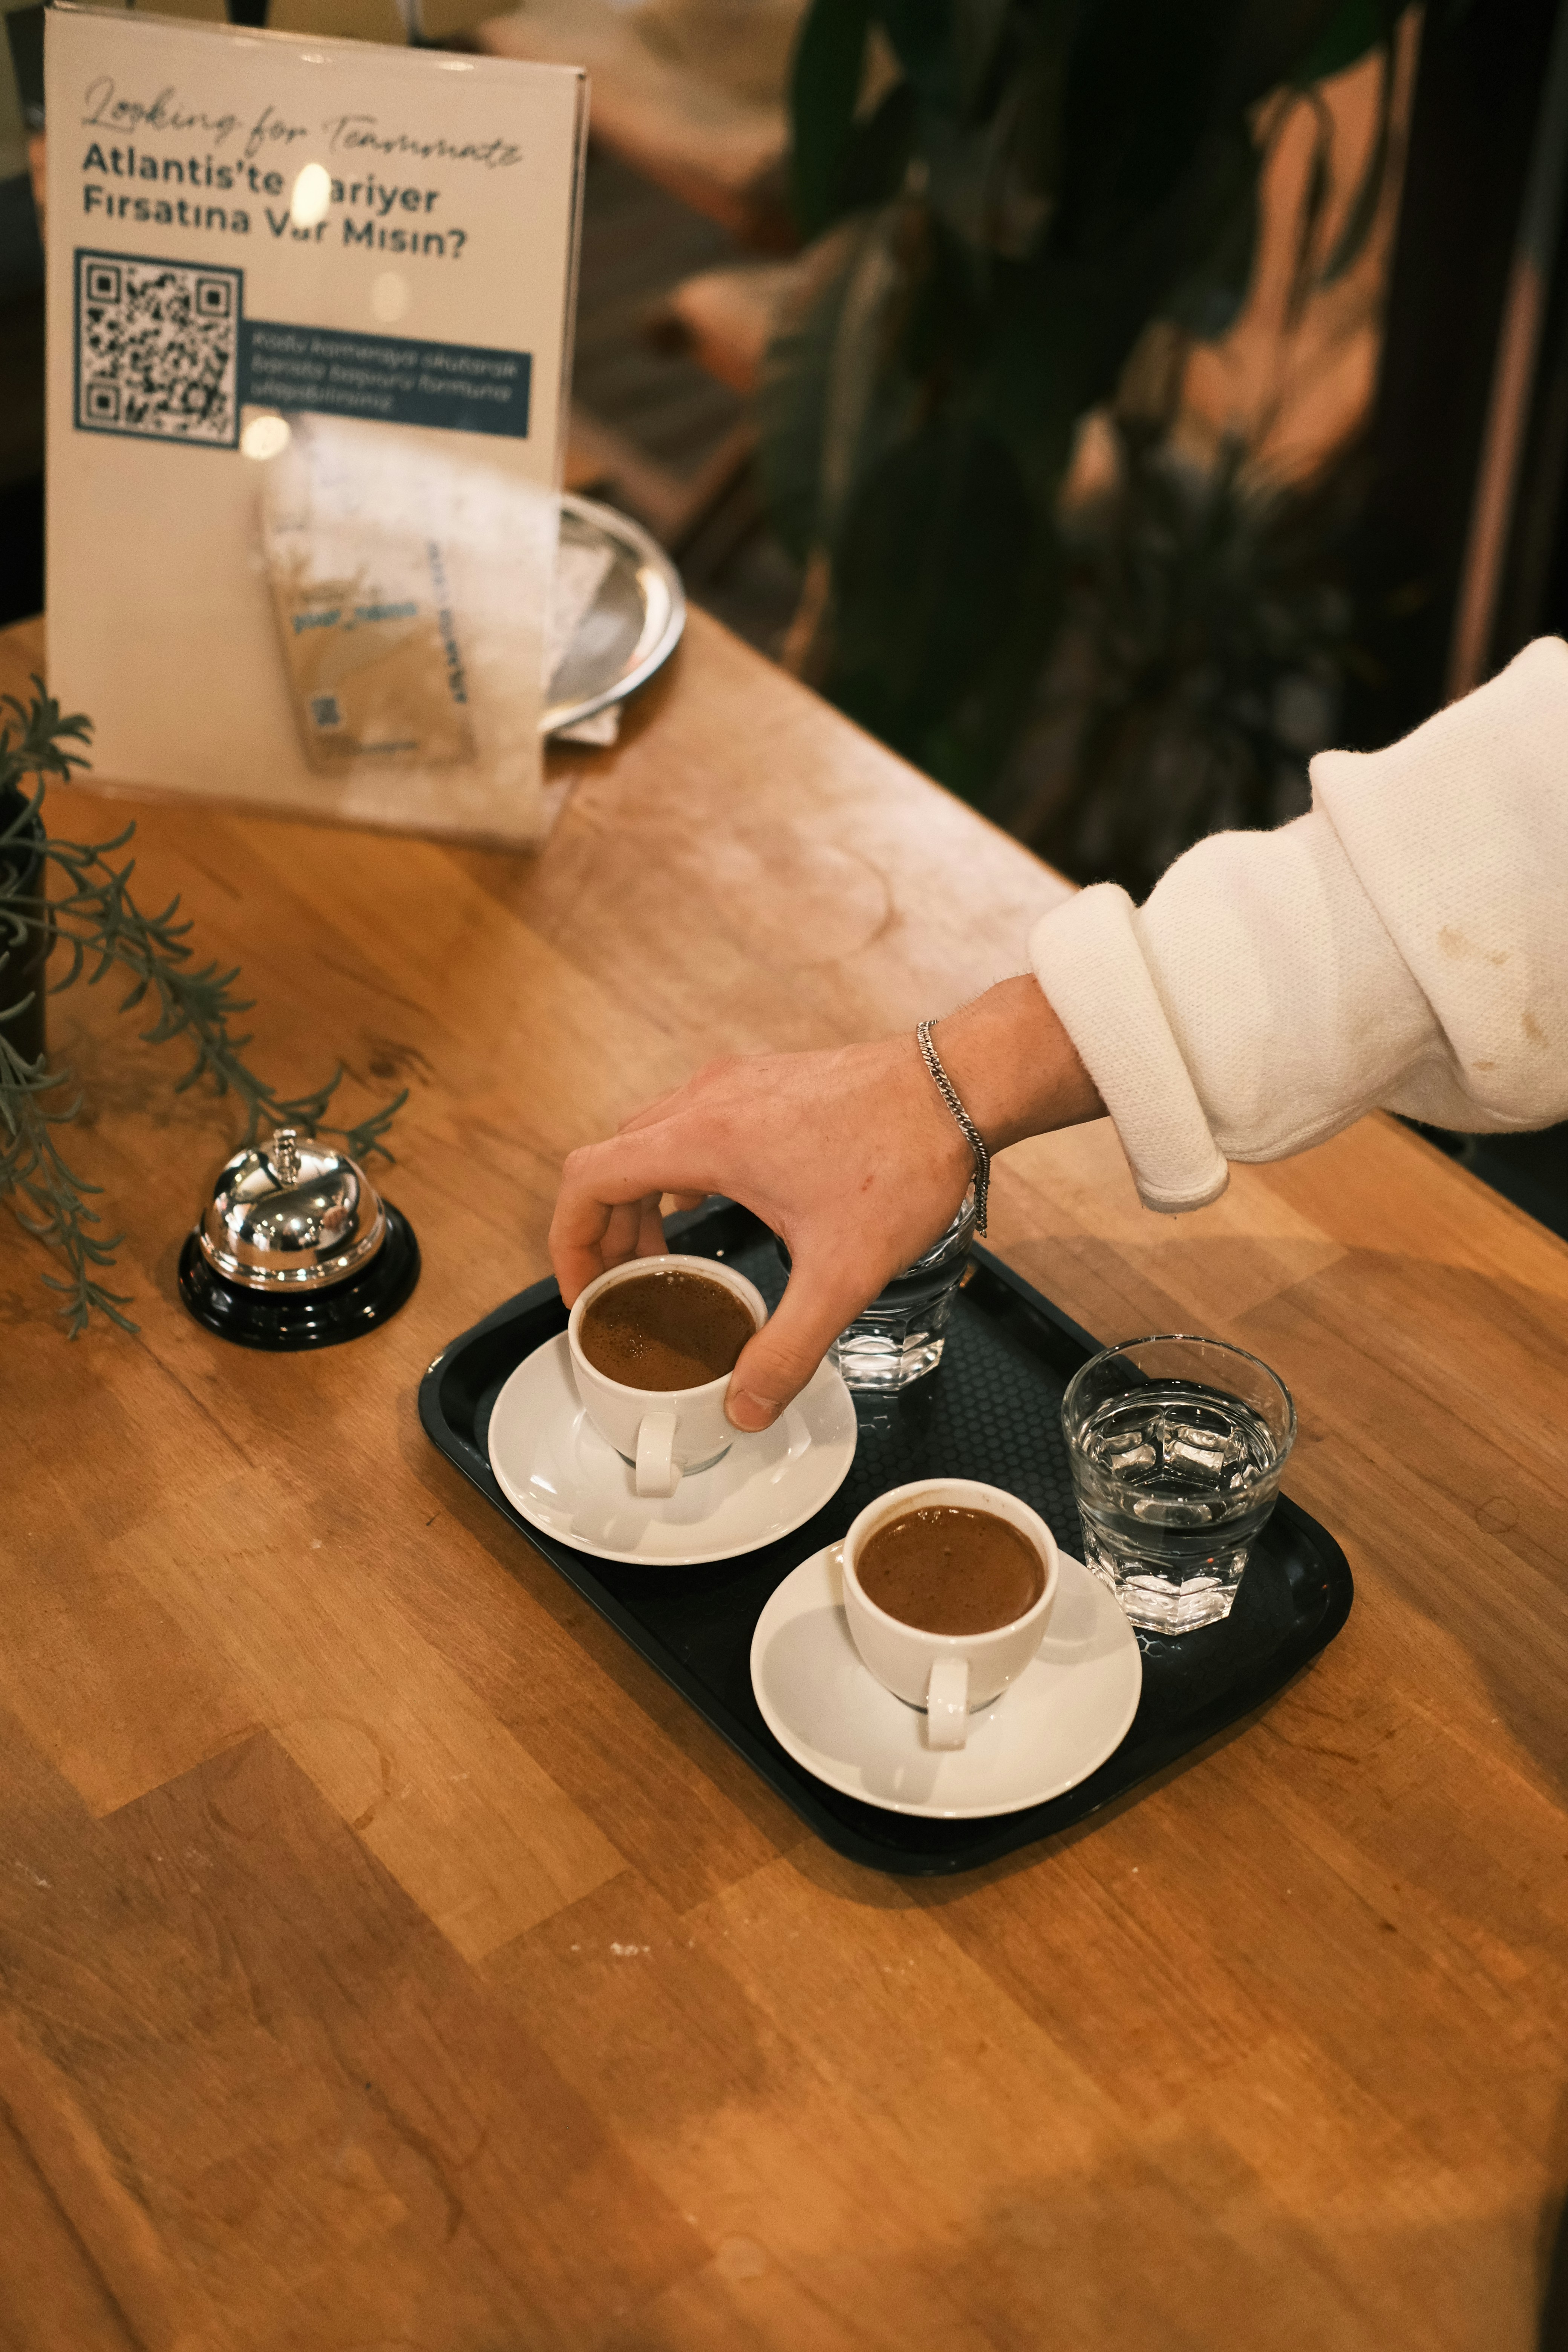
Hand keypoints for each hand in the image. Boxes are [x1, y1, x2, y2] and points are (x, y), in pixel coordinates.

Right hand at [548, 977, 1102, 1429]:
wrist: (961, 1085)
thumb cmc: (903, 1160)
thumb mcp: (841, 1274)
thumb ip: (785, 1349)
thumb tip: (744, 1409)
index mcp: (702, 1137)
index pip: (587, 1179)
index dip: (568, 1240)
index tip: (583, 1291)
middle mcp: (706, 1099)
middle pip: (611, 1161)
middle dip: (603, 1230)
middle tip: (621, 1288)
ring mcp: (735, 1084)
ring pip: (650, 1139)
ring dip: (641, 1199)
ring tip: (660, 1257)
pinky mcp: (765, 1083)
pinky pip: (691, 1124)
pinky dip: (678, 1171)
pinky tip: (711, 1208)